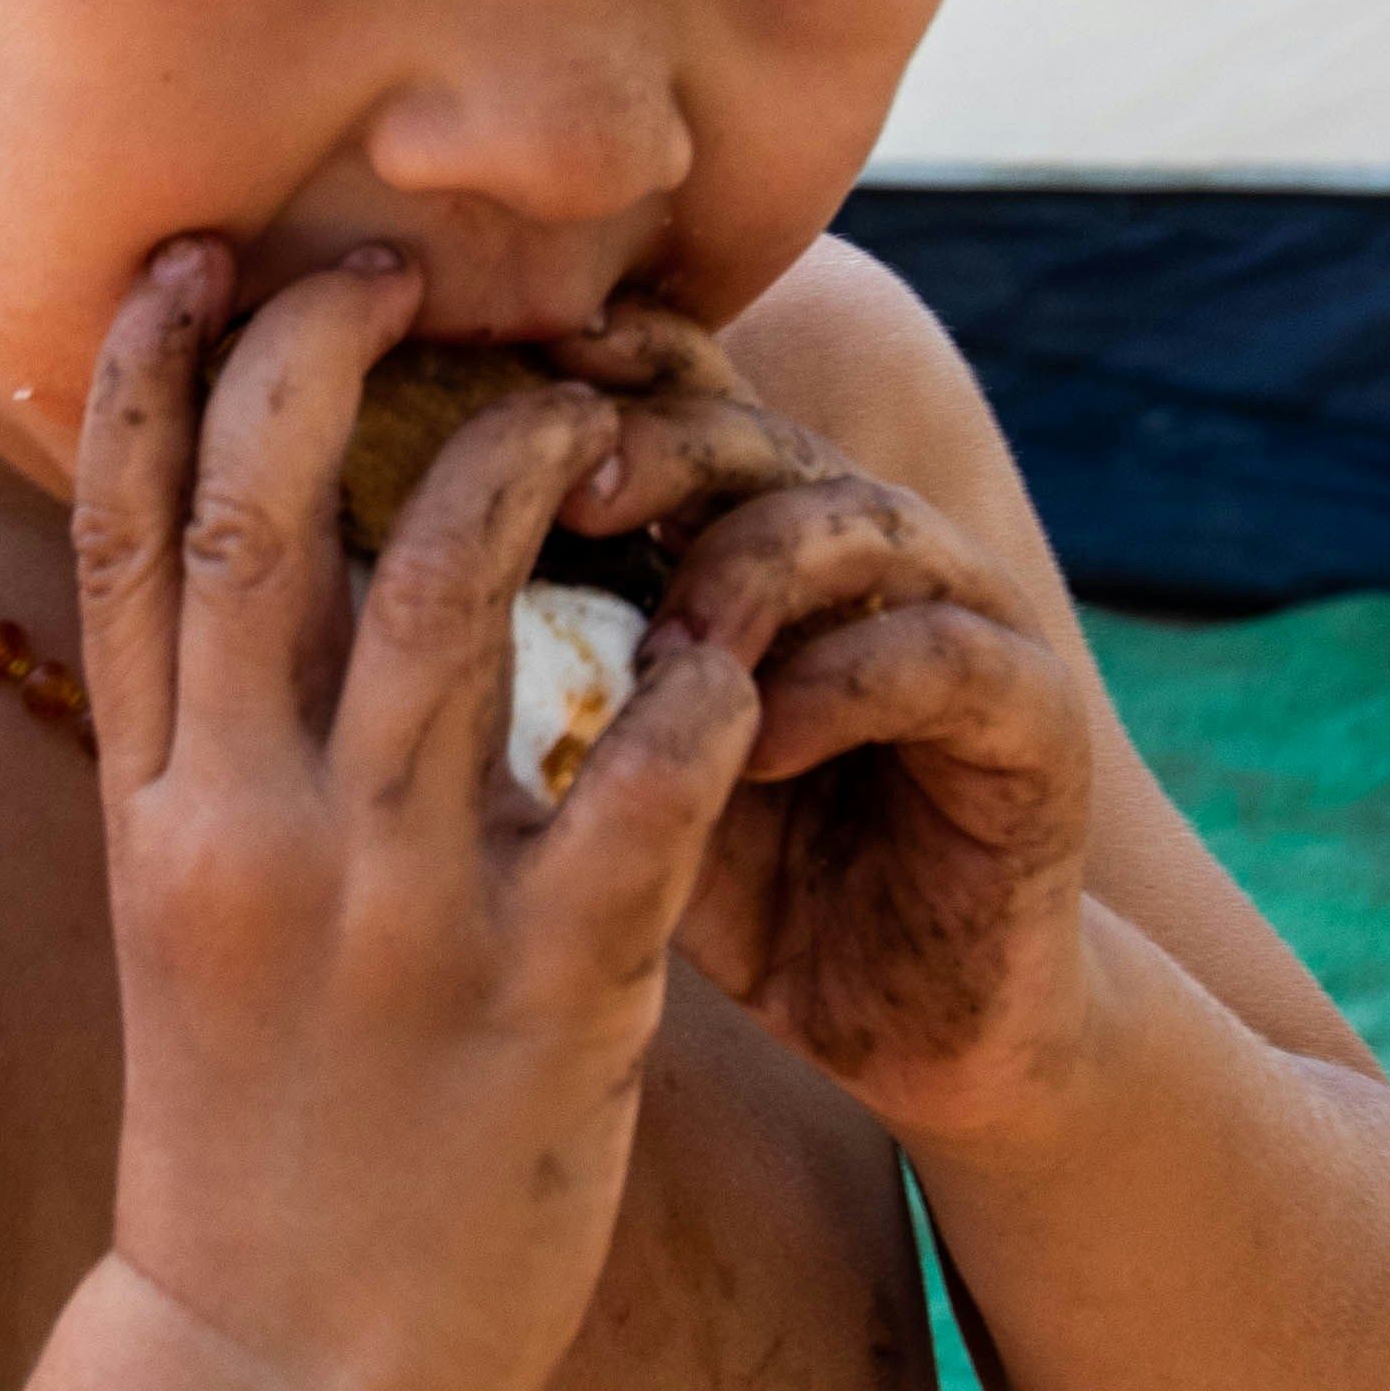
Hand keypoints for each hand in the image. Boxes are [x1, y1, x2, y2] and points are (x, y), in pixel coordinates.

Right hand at [71, 242, 764, 1390]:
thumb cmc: (250, 1131)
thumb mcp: (182, 916)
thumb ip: (207, 748)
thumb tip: (234, 562)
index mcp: (159, 812)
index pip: (129, 542)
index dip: (155, 375)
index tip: (196, 250)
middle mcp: (254, 836)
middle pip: (265, 528)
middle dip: (321, 359)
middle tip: (394, 259)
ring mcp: (393, 917)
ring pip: (447, 615)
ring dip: (523, 470)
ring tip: (590, 405)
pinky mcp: (541, 1002)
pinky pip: (636, 796)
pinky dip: (694, 689)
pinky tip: (739, 628)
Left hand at [546, 303, 1095, 1151]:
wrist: (915, 1022)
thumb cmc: (746, 881)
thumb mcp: (625, 767)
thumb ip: (546, 662)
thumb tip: (356, 580)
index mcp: (753, 530)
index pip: (679, 393)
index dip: (596, 368)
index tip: (493, 375)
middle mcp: (861, 540)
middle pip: (757, 431)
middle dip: (660, 442)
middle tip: (575, 484)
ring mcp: (960, 610)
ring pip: (852, 518)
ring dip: (749, 567)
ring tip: (669, 648)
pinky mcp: (1033, 711)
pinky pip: (939, 653)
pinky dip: (845, 681)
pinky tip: (763, 737)